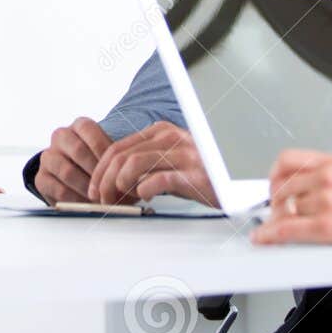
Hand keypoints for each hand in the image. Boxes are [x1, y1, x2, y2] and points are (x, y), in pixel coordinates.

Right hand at [33, 117, 112, 202]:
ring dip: (86, 187)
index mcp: (79, 126)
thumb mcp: (109, 158)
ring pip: (67, 171)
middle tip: (109, 186)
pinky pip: (59, 189)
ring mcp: (48, 156)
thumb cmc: (100, 167)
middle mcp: (60, 136)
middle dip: (96, 171)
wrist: (78, 184)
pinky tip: (87, 204)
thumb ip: (116, 160)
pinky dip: (76, 199)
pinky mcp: (40, 178)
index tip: (116, 168)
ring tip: (100, 197)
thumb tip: (126, 170)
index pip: (89, 130)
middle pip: (77, 150)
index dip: (104, 150)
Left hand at [87, 121, 216, 205]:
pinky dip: (143, 190)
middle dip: (104, 181)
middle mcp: (170, 137)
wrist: (236, 182)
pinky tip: (145, 197)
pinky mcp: (193, 174)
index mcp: (160, 131)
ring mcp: (182, 154)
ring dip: (118, 186)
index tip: (94, 188)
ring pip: (133, 164)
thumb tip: (113, 181)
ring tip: (120, 201)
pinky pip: (157, 180)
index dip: (100, 170)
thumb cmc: (200, 174)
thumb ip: (144, 164)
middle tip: (102, 199)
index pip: (118, 147)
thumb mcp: (169, 162)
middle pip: (121, 156)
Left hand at [252, 149, 331, 266]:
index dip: (273, 176)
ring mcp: (329, 199)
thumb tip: (317, 190)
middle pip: (281, 186)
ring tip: (274, 229)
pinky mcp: (331, 225)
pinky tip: (265, 239)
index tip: (272, 188)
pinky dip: (271, 235)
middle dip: (273, 202)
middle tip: (274, 214)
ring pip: (283, 208)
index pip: (288, 160)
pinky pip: (289, 229)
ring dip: (274, 221)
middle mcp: (329, 176)